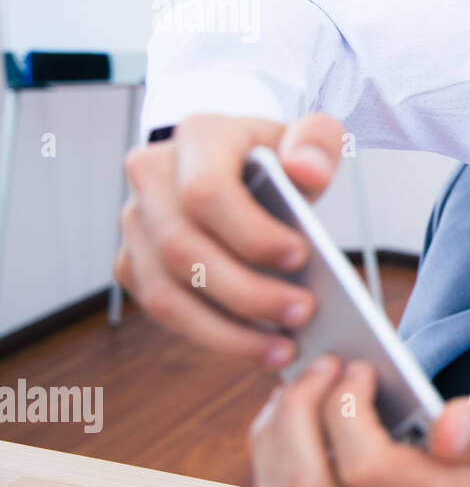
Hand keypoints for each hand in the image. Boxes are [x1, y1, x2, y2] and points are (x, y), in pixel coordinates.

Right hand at [114, 112, 345, 368]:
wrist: (245, 170)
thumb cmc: (278, 159)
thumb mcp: (310, 139)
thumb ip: (318, 143)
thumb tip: (307, 170)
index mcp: (197, 137)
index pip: (206, 192)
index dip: (250, 232)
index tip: (300, 256)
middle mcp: (151, 177)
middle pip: (184, 250)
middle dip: (247, 292)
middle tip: (303, 312)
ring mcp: (136, 224)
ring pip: (167, 294)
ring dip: (228, 331)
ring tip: (285, 348)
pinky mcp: (133, 265)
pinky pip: (166, 312)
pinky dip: (215, 337)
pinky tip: (262, 349)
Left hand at [249, 356, 469, 486]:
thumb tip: (447, 429)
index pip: (366, 467)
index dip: (347, 410)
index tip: (361, 368)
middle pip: (309, 486)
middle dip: (301, 413)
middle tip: (325, 365)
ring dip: (279, 432)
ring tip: (304, 383)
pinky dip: (274, 449)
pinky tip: (295, 411)